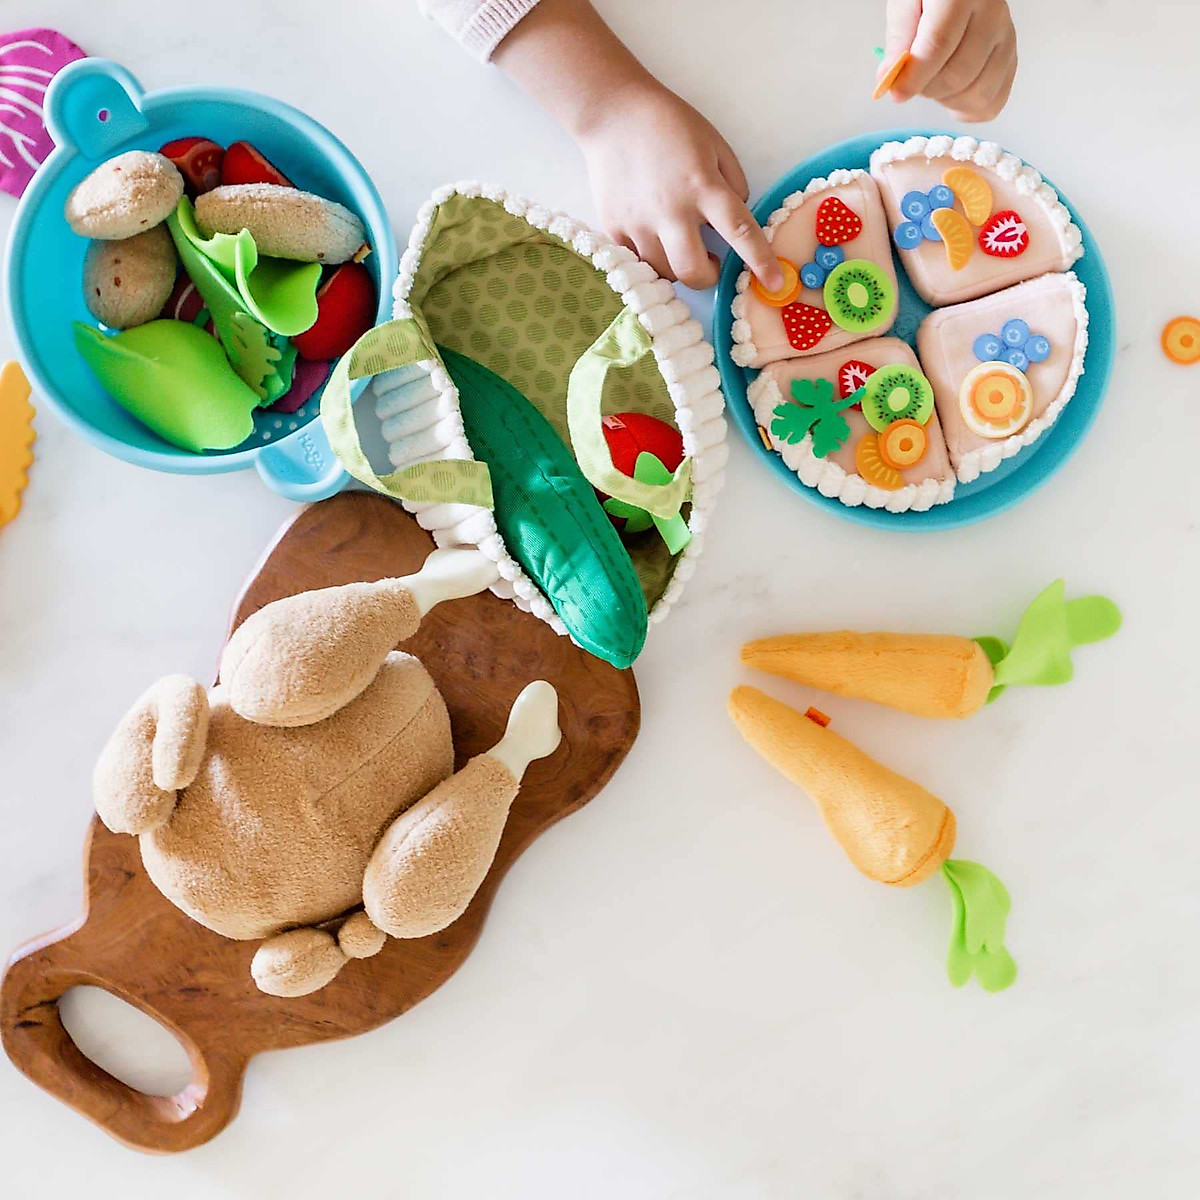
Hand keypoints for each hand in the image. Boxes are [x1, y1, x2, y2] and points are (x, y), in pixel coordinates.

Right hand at [492, 0, 779, 291]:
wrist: (612, 114)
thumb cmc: (668, 125)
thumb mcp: (714, 145)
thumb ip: (732, 184)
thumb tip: (736, 219)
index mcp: (703, 186)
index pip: (740, 232)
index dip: (760, 261)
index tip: (774, 283)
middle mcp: (671, 210)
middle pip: (693, 272)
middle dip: (708, 276)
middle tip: (711, 263)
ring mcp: (639, 223)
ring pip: (665, 272)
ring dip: (679, 266)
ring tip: (679, 241)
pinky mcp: (615, 228)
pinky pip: (638, 261)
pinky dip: (652, 256)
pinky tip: (654, 234)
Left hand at [881, 0, 1017, 121]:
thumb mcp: (904, 3)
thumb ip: (898, 39)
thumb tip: (889, 79)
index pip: (939, 45)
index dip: (914, 77)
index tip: (897, 92)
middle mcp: (993, 13)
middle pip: (959, 75)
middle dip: (928, 89)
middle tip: (914, 79)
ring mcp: (1006, 36)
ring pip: (979, 94)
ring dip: (948, 101)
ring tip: (934, 81)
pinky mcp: (1010, 57)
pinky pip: (994, 102)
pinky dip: (968, 110)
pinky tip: (952, 98)